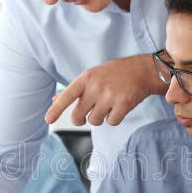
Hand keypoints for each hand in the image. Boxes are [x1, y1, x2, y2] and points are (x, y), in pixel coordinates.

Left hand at [45, 55, 164, 126]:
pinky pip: (112, 122)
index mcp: (86, 78)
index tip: (48, 120)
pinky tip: (119, 108)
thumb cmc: (115, 74)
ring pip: (95, 121)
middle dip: (81, 120)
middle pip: (78, 115)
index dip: (56, 109)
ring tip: (108, 106)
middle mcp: (96, 86)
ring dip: (100, 118)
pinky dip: (115, 119)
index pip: (67, 95)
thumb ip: (75, 89)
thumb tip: (55, 100)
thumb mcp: (92, 75)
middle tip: (86, 116)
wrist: (143, 70)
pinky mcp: (123, 104)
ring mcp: (110, 96)